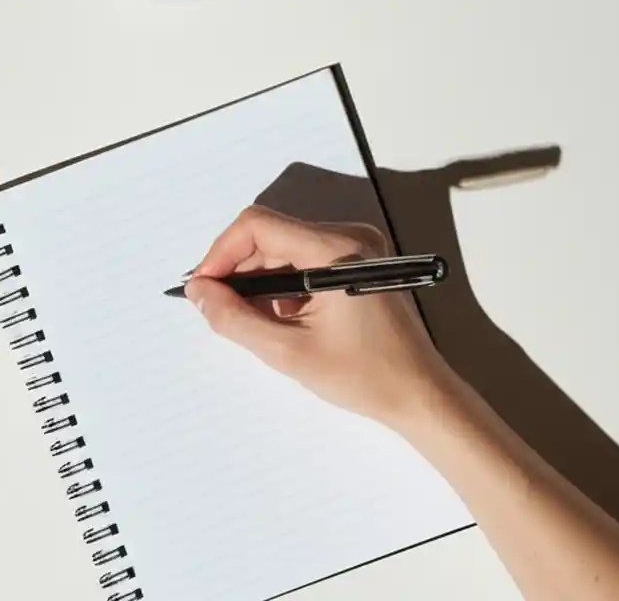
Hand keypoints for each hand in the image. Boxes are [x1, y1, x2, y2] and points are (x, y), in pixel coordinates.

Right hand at [185, 205, 457, 427]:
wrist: (420, 393)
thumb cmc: (362, 376)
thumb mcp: (287, 351)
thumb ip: (233, 318)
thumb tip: (198, 292)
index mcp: (335, 250)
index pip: (257, 225)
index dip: (221, 253)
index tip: (202, 289)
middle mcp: (347, 236)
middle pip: (269, 234)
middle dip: (237, 269)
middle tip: (217, 308)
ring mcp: (356, 247)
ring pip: (283, 247)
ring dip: (258, 280)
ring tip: (251, 320)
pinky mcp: (358, 262)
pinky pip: (303, 259)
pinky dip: (281, 284)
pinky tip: (280, 319)